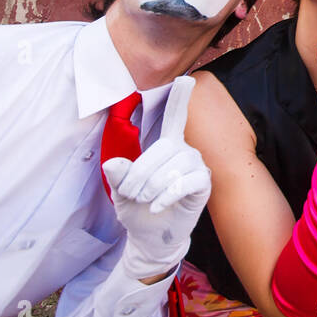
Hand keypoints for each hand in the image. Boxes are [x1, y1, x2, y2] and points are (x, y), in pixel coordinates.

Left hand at [104, 76, 211, 281]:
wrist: (150, 238)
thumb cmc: (137, 209)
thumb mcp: (121, 192)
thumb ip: (118, 176)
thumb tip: (113, 164)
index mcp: (166, 146)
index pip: (175, 117)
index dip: (181, 98)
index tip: (187, 78)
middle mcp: (184, 151)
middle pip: (165, 147)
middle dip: (142, 171)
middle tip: (131, 193)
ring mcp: (196, 167)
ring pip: (176, 164)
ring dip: (154, 184)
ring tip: (144, 200)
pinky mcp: (203, 185)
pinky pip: (187, 182)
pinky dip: (168, 194)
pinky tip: (156, 206)